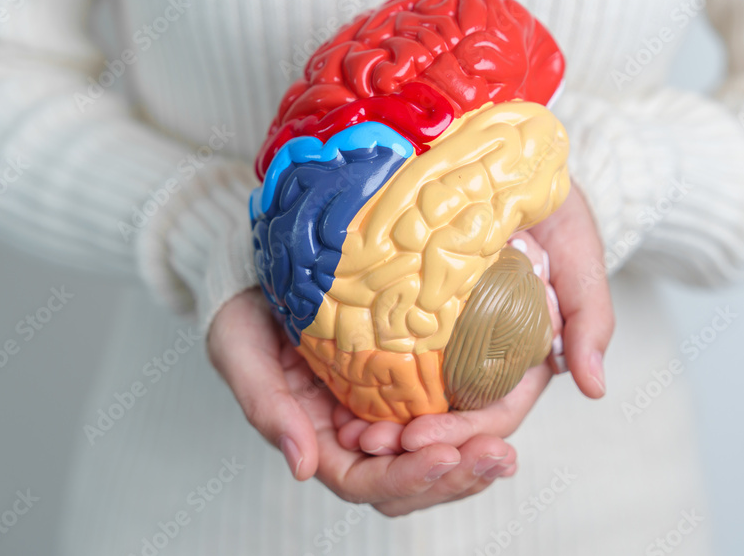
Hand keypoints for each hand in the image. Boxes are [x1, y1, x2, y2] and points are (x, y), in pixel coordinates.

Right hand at [207, 288, 519, 515]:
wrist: (261, 264)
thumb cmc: (243, 307)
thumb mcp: (239, 348)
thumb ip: (265, 406)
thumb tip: (302, 467)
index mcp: (316, 437)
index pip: (364, 479)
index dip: (405, 476)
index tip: (443, 455)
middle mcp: (354, 432)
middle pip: (408, 479)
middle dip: (453, 477)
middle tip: (496, 458)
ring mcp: (383, 406)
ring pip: (433, 455)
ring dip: (470, 458)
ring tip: (504, 452)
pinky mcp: (408, 376)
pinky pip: (447, 411)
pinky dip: (472, 418)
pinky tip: (500, 410)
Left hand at [336, 183, 613, 455]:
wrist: (496, 149)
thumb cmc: (544, 195)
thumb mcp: (574, 242)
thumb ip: (590, 312)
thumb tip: (593, 388)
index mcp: (526, 349)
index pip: (498, 411)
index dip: (463, 435)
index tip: (419, 439)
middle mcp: (486, 351)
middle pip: (454, 417)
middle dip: (415, 443)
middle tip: (366, 445)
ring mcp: (449, 336)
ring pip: (422, 402)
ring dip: (389, 427)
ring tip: (348, 435)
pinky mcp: (414, 317)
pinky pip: (393, 365)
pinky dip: (371, 390)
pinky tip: (338, 403)